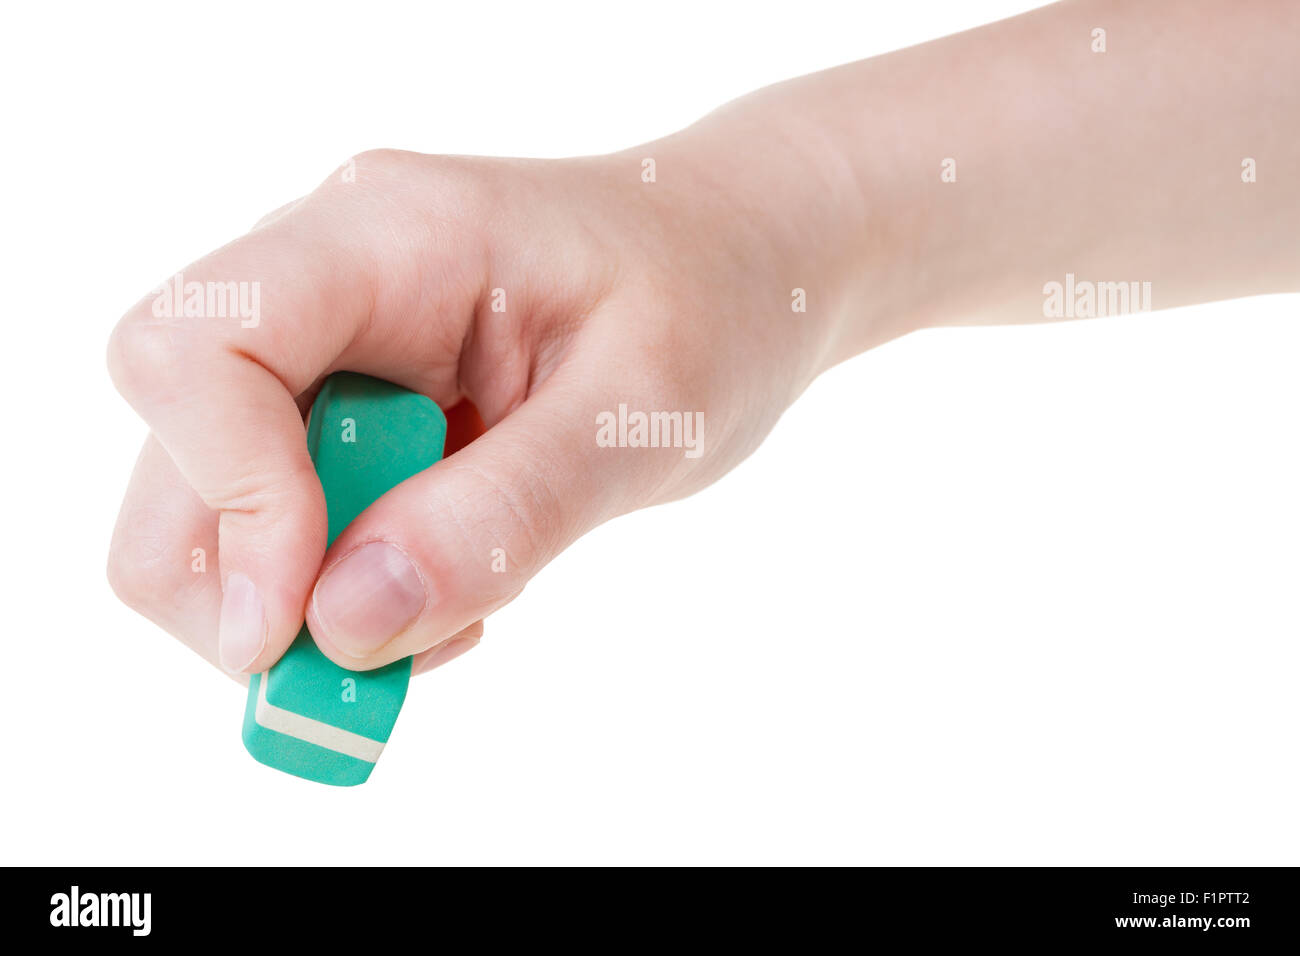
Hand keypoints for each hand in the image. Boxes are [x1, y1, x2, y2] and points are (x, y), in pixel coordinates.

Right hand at [107, 147, 845, 676]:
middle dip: (253, 586)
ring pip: (213, 504)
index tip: (317, 614)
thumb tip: (342, 626)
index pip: (196, 347)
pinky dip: (345, 588)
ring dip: (308, 600)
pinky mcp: (345, 403)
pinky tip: (450, 577)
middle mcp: (324, 280)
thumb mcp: (642, 415)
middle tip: (378, 656)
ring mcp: (326, 344)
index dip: (229, 498)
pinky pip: (286, 522)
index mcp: (387, 237)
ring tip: (451, 607)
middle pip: (176, 450)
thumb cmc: (713, 304)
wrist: (737, 263)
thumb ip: (504, 514)